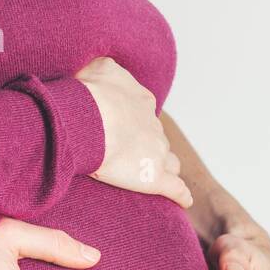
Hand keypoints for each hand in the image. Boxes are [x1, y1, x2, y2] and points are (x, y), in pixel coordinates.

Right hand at [76, 57, 192, 207]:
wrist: (87, 119)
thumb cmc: (87, 94)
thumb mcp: (98, 68)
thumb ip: (106, 70)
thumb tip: (103, 68)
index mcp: (141, 102)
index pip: (145, 115)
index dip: (136, 124)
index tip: (125, 130)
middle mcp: (154, 126)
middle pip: (158, 139)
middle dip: (150, 146)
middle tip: (133, 155)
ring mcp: (157, 153)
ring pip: (170, 162)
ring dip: (164, 167)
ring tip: (154, 176)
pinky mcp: (154, 178)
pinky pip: (176, 189)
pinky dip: (180, 194)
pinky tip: (182, 201)